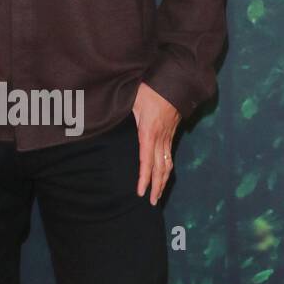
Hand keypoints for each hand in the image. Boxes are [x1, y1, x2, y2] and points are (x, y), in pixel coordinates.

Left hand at [132, 82, 180, 204]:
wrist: (175, 81)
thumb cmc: (151, 89)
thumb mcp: (133, 100)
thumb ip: (123, 112)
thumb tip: (108, 116)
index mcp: (149, 133)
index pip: (146, 161)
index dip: (144, 178)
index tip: (140, 192)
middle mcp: (160, 139)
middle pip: (160, 168)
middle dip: (156, 187)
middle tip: (152, 202)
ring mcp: (168, 137)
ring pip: (167, 164)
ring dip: (164, 182)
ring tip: (159, 195)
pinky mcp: (171, 134)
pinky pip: (170, 156)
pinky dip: (167, 170)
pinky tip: (164, 176)